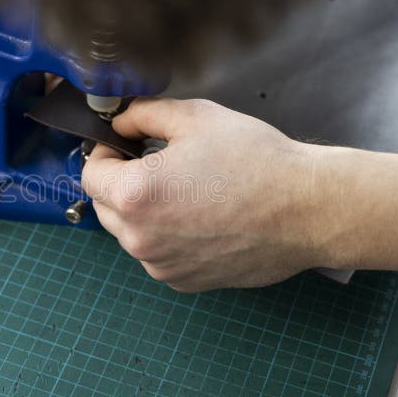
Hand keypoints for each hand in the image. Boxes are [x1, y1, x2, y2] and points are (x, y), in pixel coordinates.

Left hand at [81, 98, 326, 290]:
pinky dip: (167, 238)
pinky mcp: (184, 281)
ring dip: (144, 213)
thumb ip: (144, 114)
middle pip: (106, 207)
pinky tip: (202, 218)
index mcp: (135, 195)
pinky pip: (158, 255)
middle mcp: (141, 238)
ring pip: (131, 234)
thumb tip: (121, 124)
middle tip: (157, 165)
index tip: (125, 146)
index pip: (90, 174)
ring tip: (187, 192)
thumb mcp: (195, 117)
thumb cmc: (256, 162)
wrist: (307, 209)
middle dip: (121, 183)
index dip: (105, 153)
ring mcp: (162, 265)